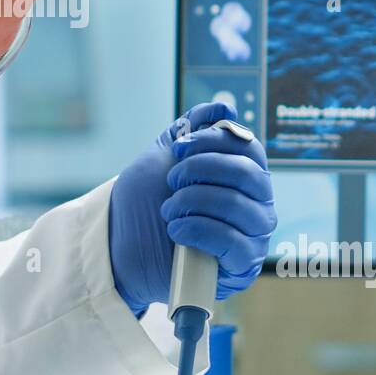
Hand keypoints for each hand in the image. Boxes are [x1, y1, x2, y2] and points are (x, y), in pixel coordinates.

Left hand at [108, 101, 276, 316]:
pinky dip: (198, 230)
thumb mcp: (164, 156)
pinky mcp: (241, 266)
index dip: (214, 141)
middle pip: (249, 174)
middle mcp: (255, 204)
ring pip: (238, 206)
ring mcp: (252, 236)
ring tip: (168, 209)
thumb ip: (192, 128)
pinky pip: (233, 243)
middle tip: (171, 181)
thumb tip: (225, 107)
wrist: (120, 245)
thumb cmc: (146, 201)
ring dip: (193, 202)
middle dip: (202, 170)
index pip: (249, 148)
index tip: (178, 147)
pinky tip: (176, 230)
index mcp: (242, 175)